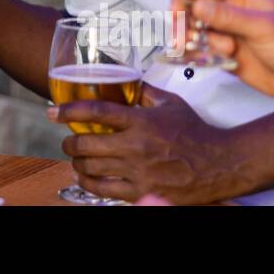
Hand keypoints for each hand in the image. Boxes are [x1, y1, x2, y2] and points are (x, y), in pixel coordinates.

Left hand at [49, 84, 243, 204]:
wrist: (220, 164)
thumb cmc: (197, 132)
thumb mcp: (171, 103)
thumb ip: (145, 93)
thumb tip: (127, 82)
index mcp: (141, 120)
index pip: (96, 112)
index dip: (69, 110)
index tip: (52, 111)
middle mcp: (135, 146)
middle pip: (86, 143)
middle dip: (69, 142)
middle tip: (67, 140)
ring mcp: (138, 171)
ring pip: (91, 167)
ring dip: (76, 161)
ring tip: (75, 157)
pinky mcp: (142, 192)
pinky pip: (104, 190)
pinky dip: (88, 183)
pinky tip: (84, 177)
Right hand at [185, 0, 273, 109]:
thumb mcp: (262, 27)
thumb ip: (229, 16)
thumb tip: (197, 4)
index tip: (177, 14)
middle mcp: (229, 14)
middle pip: (192, 12)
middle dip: (186, 24)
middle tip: (188, 39)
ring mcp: (226, 35)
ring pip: (194, 33)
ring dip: (198, 43)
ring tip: (225, 52)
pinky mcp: (225, 56)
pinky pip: (201, 53)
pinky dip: (197, 57)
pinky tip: (206, 60)